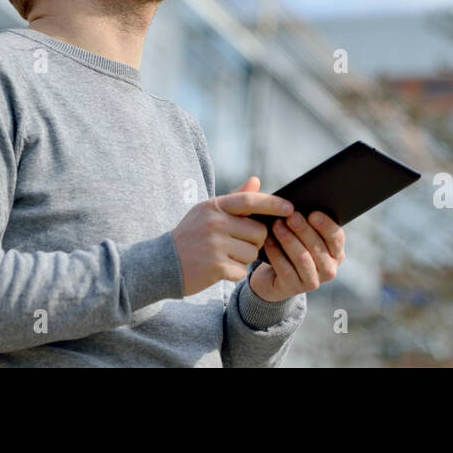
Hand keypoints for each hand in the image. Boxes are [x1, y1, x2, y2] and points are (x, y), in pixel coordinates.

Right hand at [170, 175, 293, 294]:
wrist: (161, 263)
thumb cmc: (190, 235)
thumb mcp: (207, 212)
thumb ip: (235, 198)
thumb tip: (256, 180)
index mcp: (214, 206)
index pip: (250, 201)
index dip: (273, 204)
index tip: (290, 208)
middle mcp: (215, 223)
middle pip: (258, 232)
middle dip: (254, 241)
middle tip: (237, 244)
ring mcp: (215, 245)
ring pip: (252, 253)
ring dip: (243, 258)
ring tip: (224, 256)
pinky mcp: (215, 267)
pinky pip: (241, 271)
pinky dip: (234, 272)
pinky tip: (218, 268)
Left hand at [244, 177, 344, 302]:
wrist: (273, 275)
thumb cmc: (286, 243)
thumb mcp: (292, 226)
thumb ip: (286, 206)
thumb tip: (256, 180)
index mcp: (335, 249)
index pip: (337, 237)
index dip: (326, 225)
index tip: (313, 212)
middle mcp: (329, 267)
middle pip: (319, 247)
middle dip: (304, 230)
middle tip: (290, 216)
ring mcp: (314, 280)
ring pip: (304, 259)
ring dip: (290, 240)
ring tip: (277, 226)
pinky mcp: (295, 288)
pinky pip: (287, 270)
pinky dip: (277, 254)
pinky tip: (267, 242)